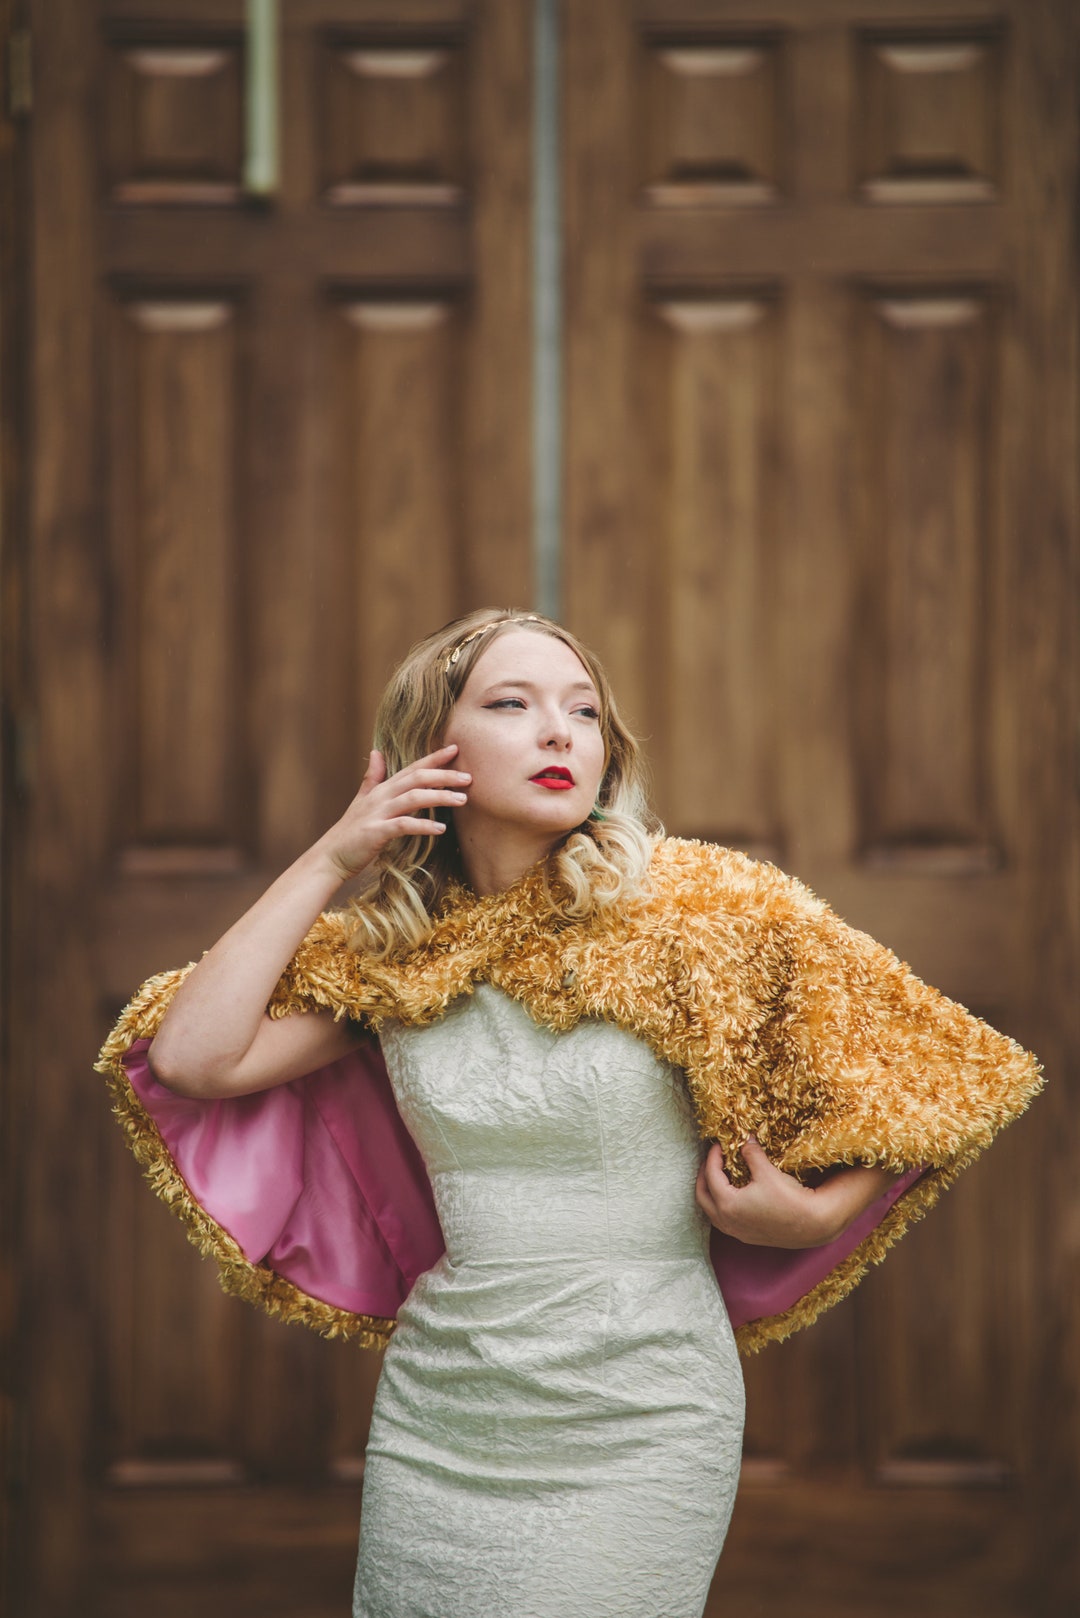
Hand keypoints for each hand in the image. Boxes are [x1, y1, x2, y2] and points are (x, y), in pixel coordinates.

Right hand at [315, 745, 470, 882]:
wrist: (330, 857)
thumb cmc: (351, 832)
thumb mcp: (361, 800)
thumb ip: (372, 777)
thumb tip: (377, 752)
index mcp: (381, 789)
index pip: (411, 768)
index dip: (433, 758)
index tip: (456, 749)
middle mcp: (380, 797)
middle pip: (416, 778)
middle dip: (444, 775)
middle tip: (469, 778)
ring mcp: (378, 814)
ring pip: (413, 798)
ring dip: (440, 797)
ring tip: (462, 800)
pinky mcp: (376, 833)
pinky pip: (404, 825)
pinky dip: (423, 825)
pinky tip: (440, 829)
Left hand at [696, 1138, 896, 1248]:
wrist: (813, 1224)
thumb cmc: (789, 1198)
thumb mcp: (767, 1172)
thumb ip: (750, 1154)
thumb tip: (744, 1138)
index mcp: (727, 1204)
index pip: (711, 1176)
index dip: (713, 1157)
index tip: (719, 1144)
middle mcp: (727, 1222)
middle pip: (703, 1197)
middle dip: (704, 1176)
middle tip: (712, 1160)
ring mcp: (737, 1232)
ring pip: (712, 1212)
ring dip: (711, 1193)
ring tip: (718, 1177)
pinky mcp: (748, 1237)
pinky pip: (724, 1221)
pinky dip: (721, 1206)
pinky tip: (733, 1196)